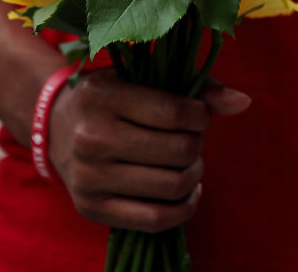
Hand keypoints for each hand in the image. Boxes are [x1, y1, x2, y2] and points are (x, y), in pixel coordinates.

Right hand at [48, 68, 249, 232]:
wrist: (54, 125)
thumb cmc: (112, 95)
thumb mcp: (142, 76)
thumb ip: (195, 85)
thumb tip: (243, 102)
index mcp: (103, 96)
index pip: (175, 112)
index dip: (201, 115)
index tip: (198, 115)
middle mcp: (91, 138)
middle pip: (178, 151)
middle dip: (197, 145)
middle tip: (191, 140)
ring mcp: (88, 177)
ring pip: (172, 186)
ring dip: (194, 174)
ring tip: (188, 162)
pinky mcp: (91, 209)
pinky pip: (157, 220)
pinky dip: (185, 207)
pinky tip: (188, 191)